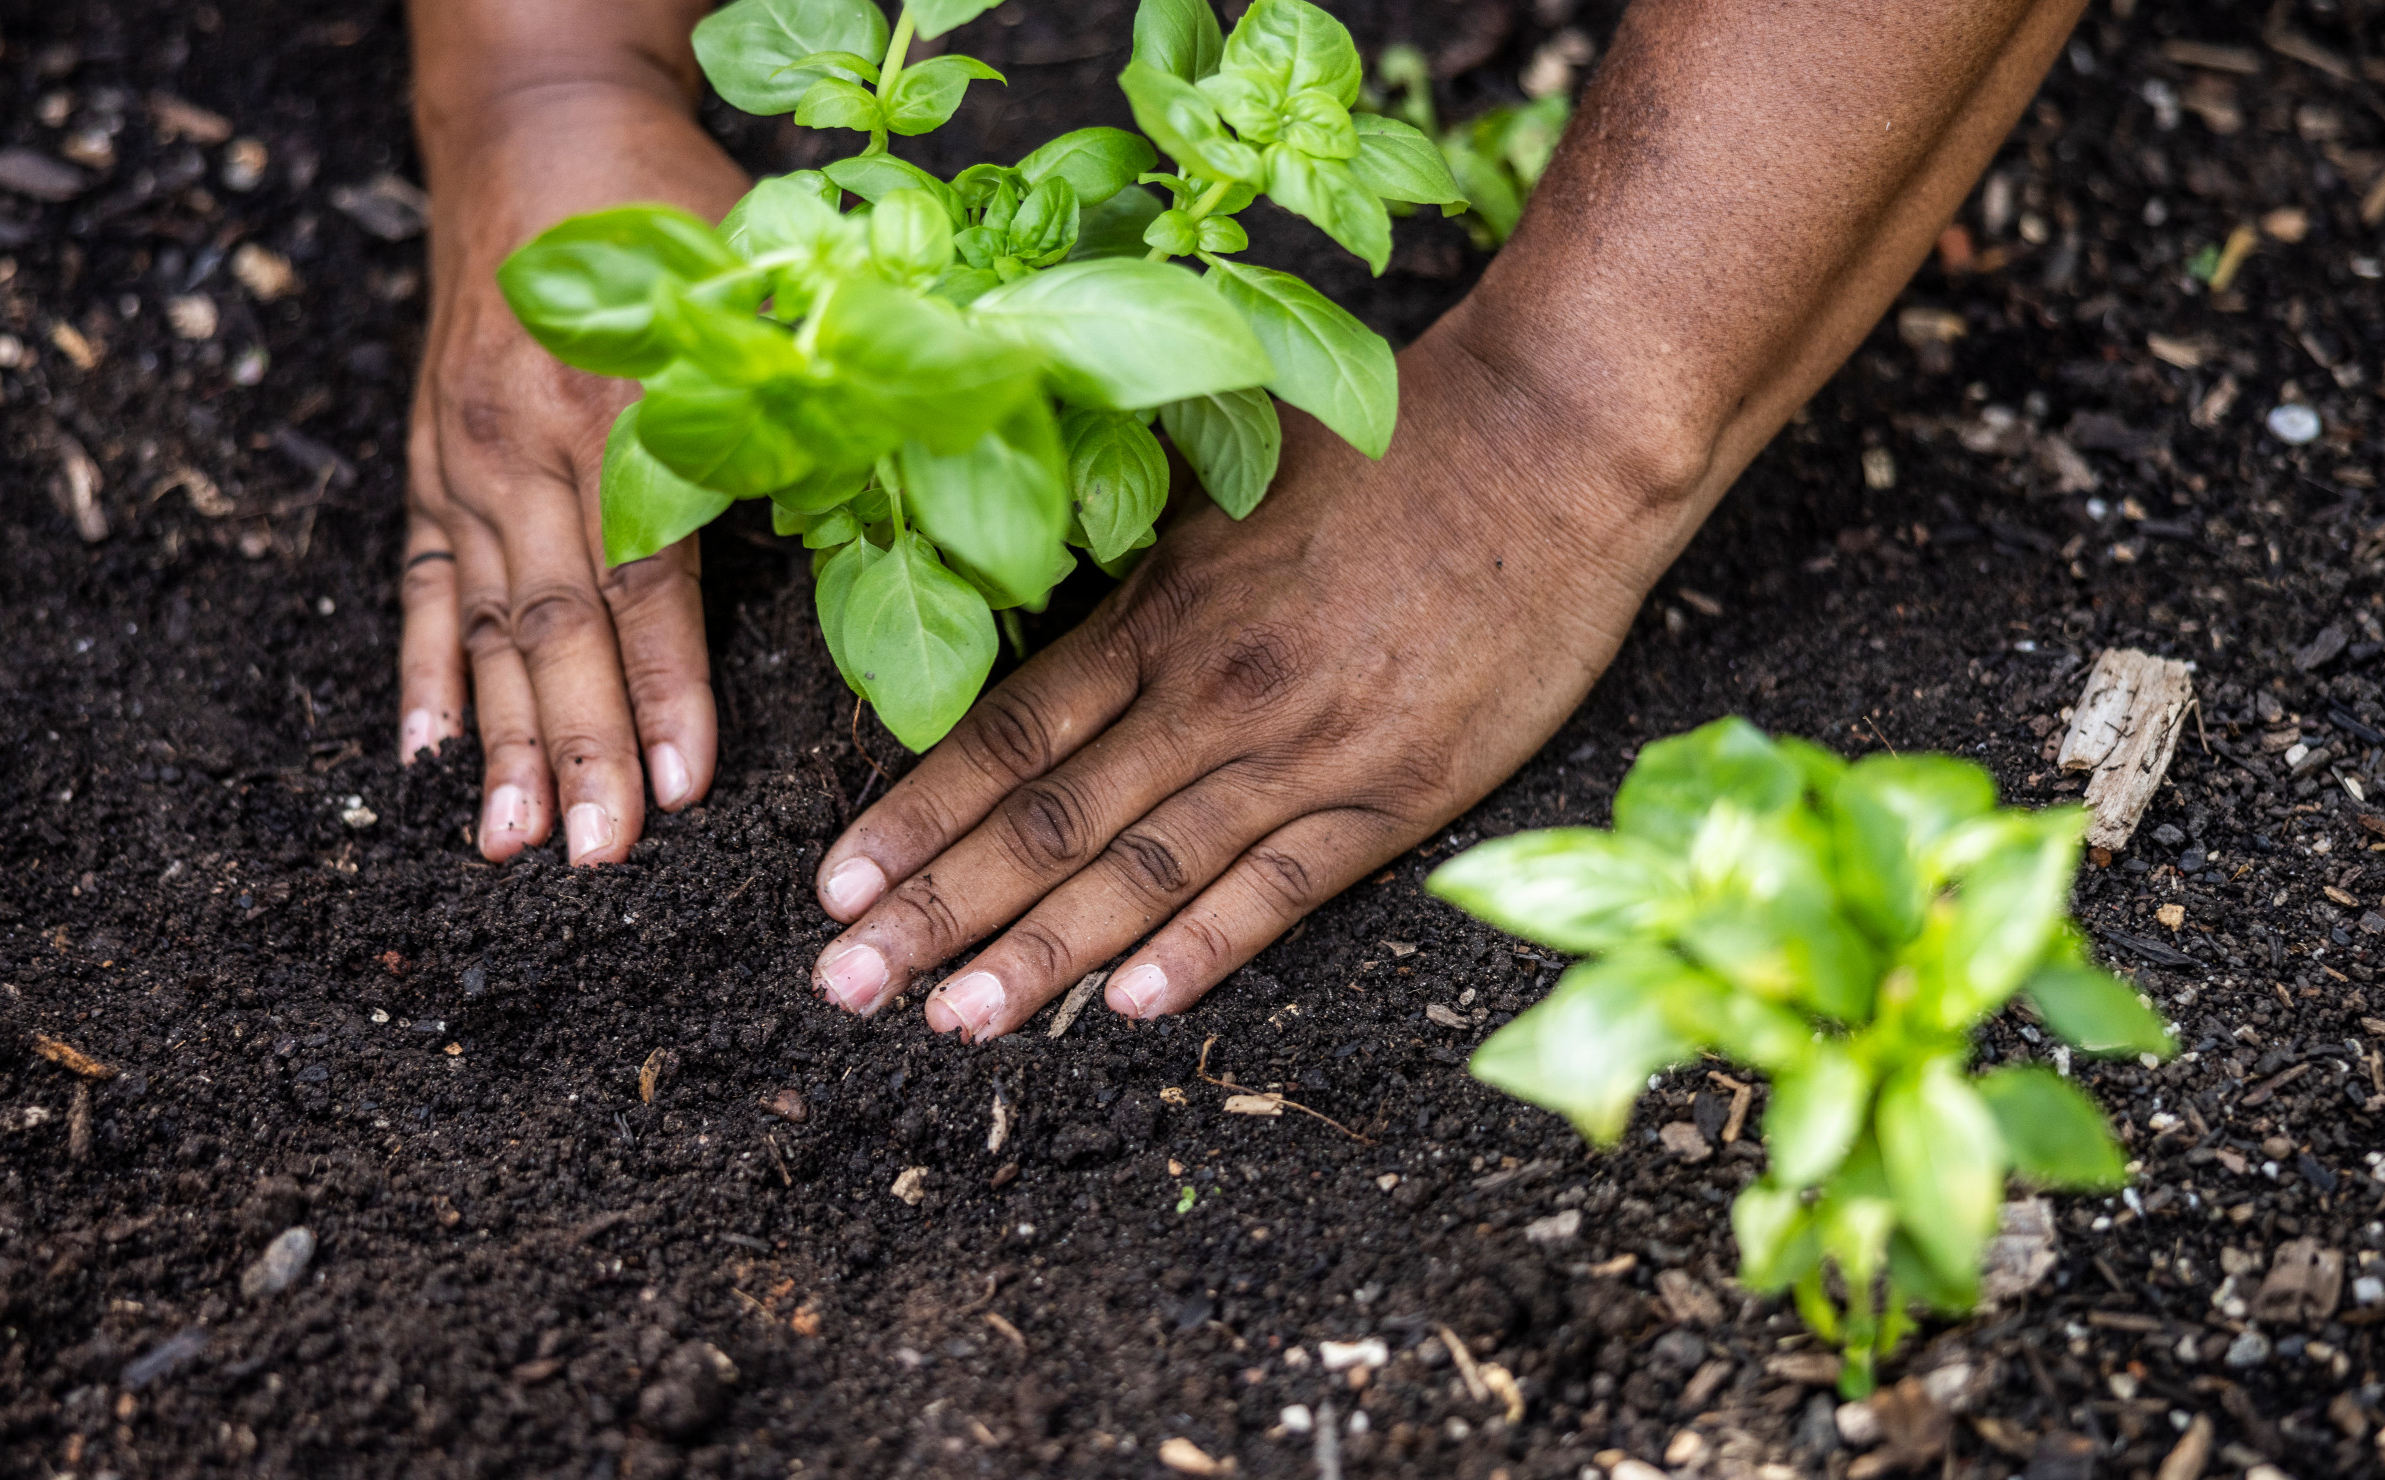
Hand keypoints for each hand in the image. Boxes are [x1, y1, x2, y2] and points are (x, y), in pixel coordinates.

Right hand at [398, 80, 745, 861]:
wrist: (531, 118)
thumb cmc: (668, 202)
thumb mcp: (757, 279)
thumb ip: (799, 403)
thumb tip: (873, 524)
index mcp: (623, 402)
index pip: (647, 576)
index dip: (666, 686)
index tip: (685, 787)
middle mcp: (525, 437)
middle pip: (556, 622)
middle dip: (579, 748)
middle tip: (596, 855)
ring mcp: (464, 451)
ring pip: (486, 620)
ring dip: (499, 737)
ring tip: (510, 839)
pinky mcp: (430, 456)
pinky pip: (422, 581)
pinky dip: (420, 670)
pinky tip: (420, 754)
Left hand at [803, 324, 1706, 1038]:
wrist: (1551, 448)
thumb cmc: (1386, 447)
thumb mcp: (1223, 479)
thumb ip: (1126, 555)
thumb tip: (1020, 577)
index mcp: (1158, 611)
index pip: (1003, 737)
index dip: (913, 818)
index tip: (833, 889)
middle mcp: (1209, 691)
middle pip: (1045, 821)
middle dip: (935, 912)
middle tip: (845, 985)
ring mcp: (1301, 751)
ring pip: (1143, 871)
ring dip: (1042, 955)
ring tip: (954, 1021)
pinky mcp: (1394, 794)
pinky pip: (1280, 890)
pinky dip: (1203, 949)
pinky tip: (1131, 1007)